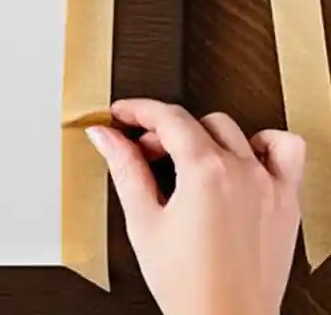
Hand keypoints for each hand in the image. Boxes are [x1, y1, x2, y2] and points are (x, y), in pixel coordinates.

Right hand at [87, 99, 303, 314]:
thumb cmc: (188, 283)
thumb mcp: (143, 221)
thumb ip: (125, 169)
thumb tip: (106, 137)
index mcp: (205, 172)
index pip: (168, 118)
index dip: (138, 110)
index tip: (122, 115)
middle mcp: (242, 172)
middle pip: (198, 122)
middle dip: (163, 130)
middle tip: (141, 151)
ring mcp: (270, 185)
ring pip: (237, 131)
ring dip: (206, 135)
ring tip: (186, 158)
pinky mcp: (286, 202)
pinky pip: (287, 151)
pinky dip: (266, 144)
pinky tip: (243, 157)